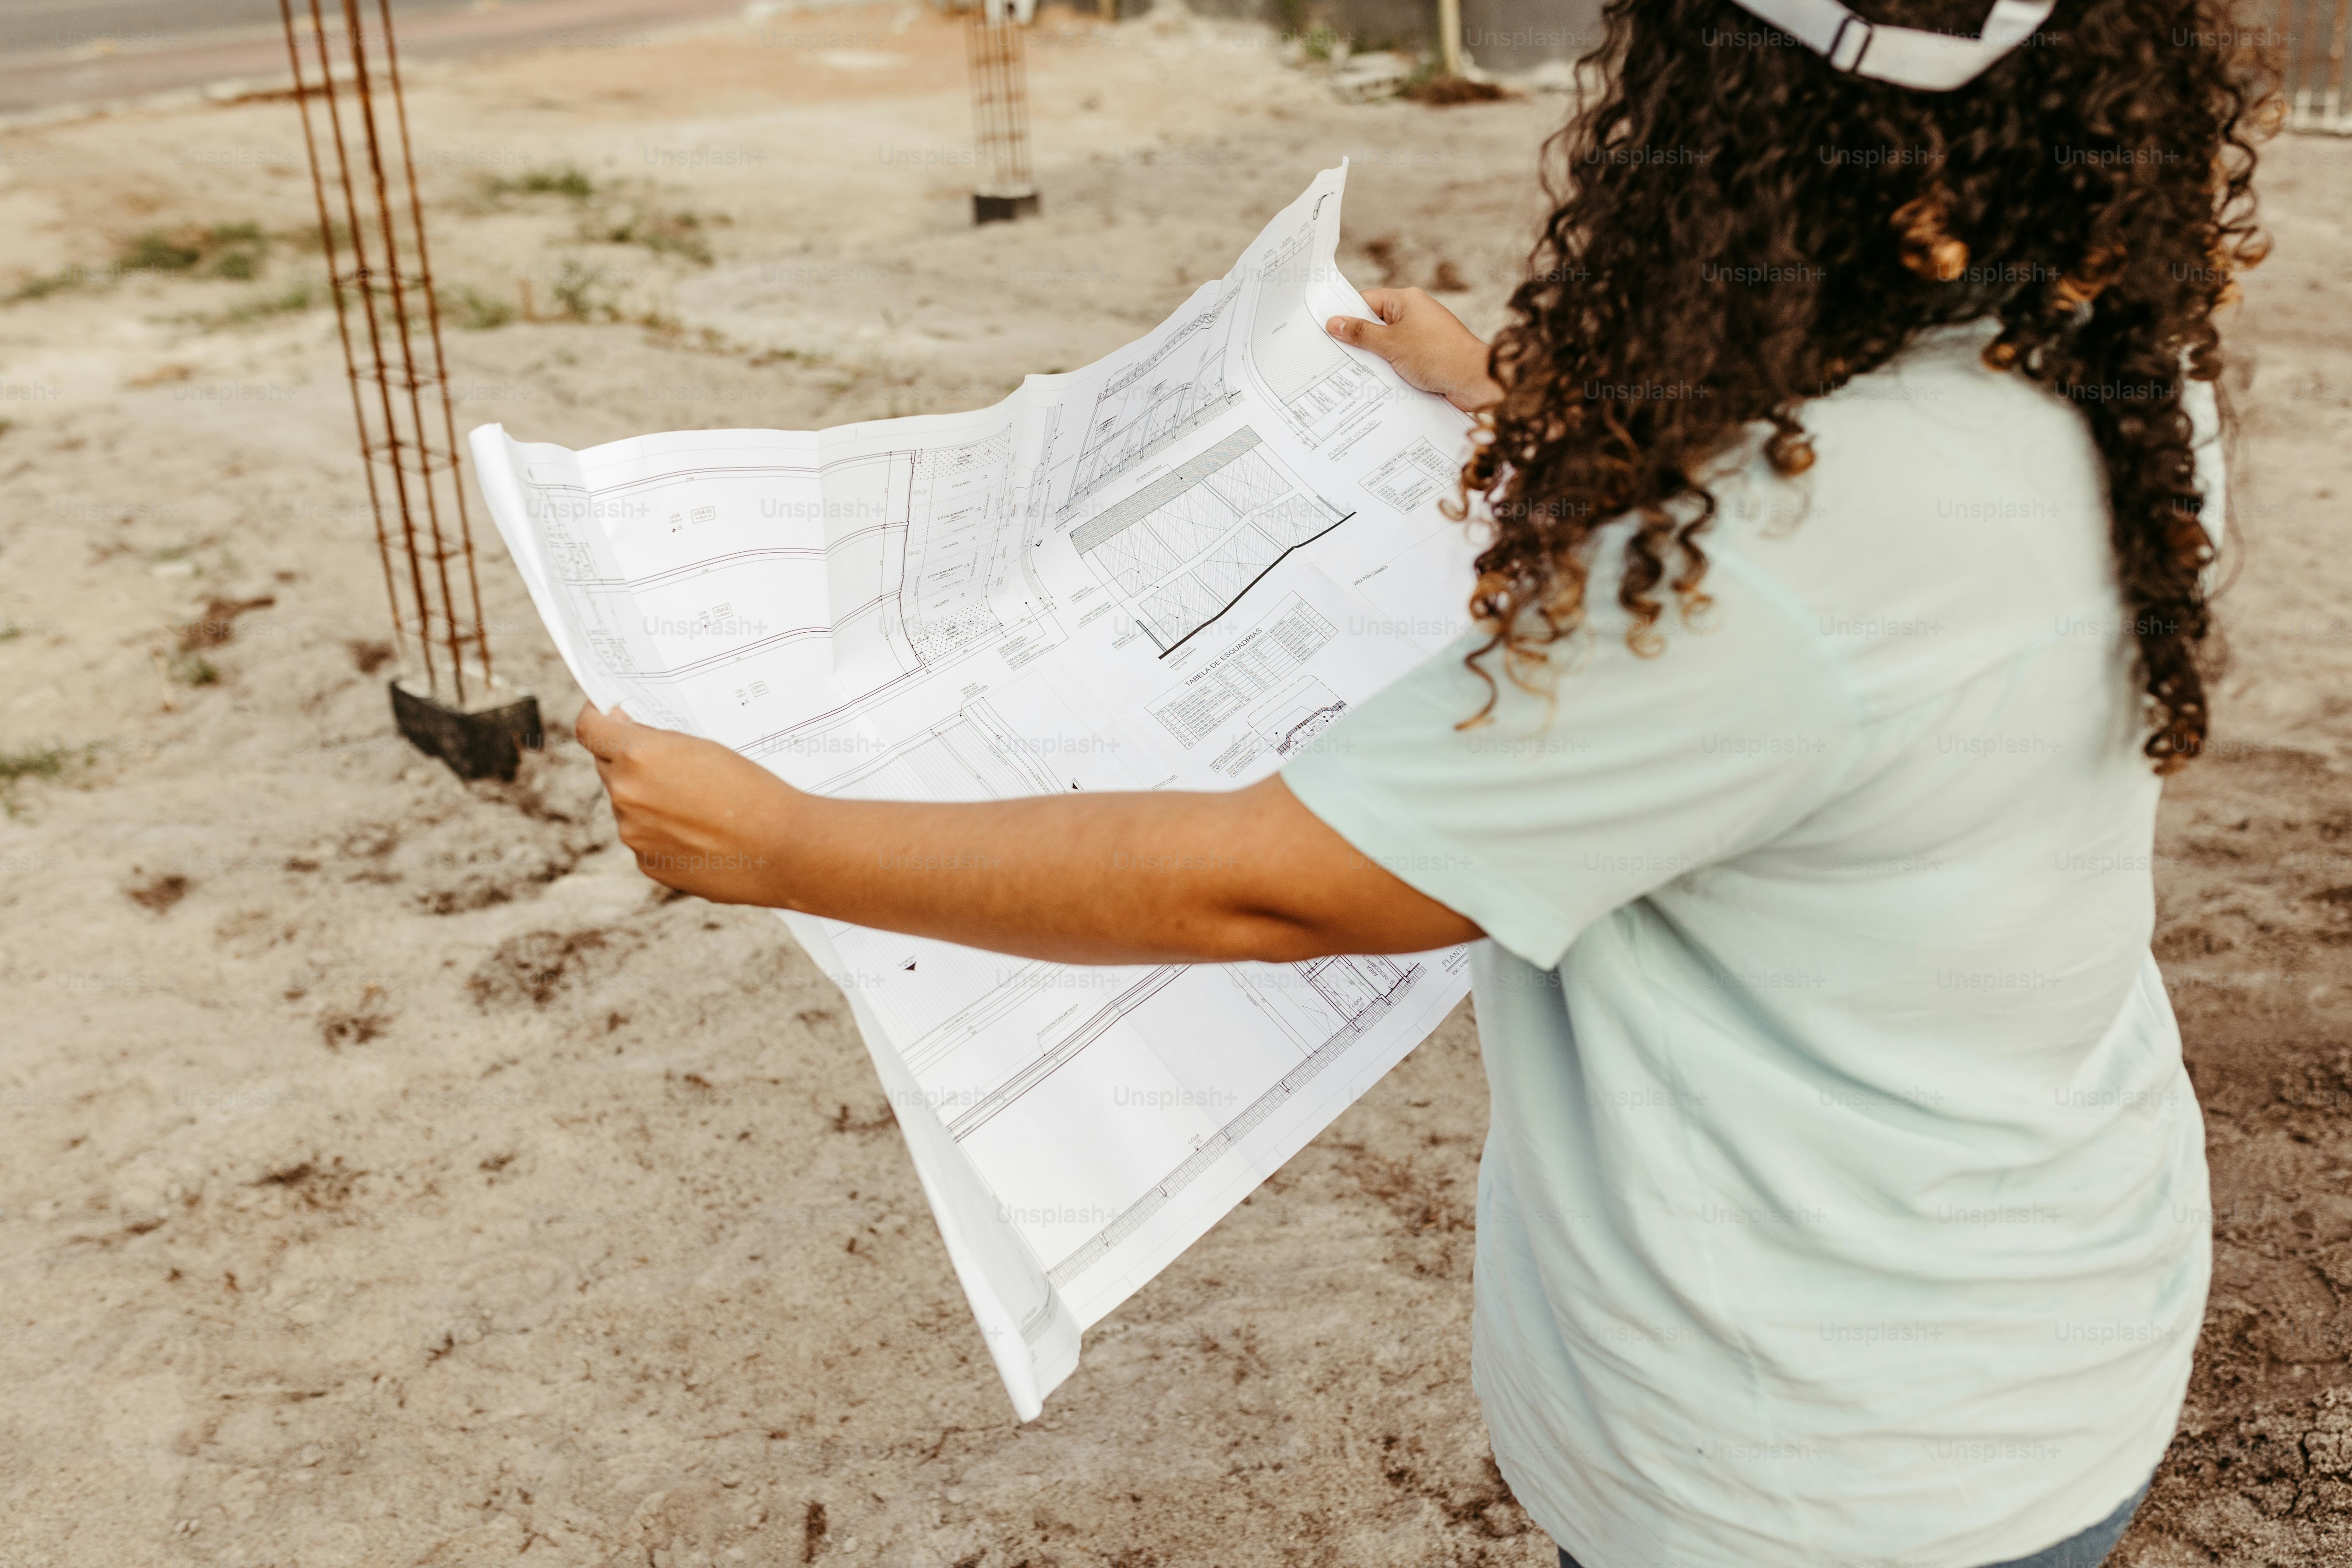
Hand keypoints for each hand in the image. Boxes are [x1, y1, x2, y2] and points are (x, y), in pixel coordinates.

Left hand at [574, 701, 796, 904]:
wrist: (783, 849)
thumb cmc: (753, 791)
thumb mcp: (705, 748)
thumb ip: (653, 740)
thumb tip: (621, 727)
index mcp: (639, 756)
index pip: (590, 729)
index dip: (596, 718)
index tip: (607, 716)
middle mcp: (626, 794)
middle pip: (609, 767)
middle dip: (630, 762)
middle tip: (672, 765)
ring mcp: (633, 834)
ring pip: (628, 806)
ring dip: (650, 800)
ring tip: (700, 805)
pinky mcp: (648, 864)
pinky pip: (645, 839)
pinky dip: (664, 833)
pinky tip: (702, 833)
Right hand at [1326, 287, 1502, 412]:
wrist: (1475, 381)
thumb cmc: (1438, 355)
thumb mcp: (1392, 343)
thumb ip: (1361, 333)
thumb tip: (1335, 323)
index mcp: (1407, 301)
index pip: (1367, 301)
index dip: (1347, 314)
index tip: (1327, 330)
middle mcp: (1415, 315)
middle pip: (1376, 324)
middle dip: (1358, 340)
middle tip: (1334, 355)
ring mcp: (1422, 336)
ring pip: (1387, 345)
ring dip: (1374, 358)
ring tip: (1352, 372)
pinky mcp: (1427, 357)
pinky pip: (1400, 360)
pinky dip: (1388, 369)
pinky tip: (1375, 383)